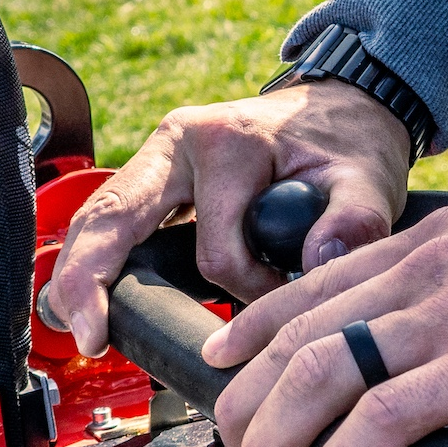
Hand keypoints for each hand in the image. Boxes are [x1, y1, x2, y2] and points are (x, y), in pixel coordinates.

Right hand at [42, 80, 411, 356]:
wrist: (340, 110)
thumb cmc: (348, 143)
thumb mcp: (368, 177)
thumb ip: (354, 221)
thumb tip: (320, 264)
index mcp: (222, 142)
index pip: (216, 252)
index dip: (250, 290)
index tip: (285, 293)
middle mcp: (175, 144)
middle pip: (112, 218)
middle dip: (92, 279)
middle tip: (89, 335)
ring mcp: (157, 161)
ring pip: (99, 221)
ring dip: (84, 274)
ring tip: (79, 326)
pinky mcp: (154, 180)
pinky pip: (111, 222)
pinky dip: (95, 260)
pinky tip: (82, 299)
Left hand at [199, 208, 447, 446]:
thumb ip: (445, 290)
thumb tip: (401, 343)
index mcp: (426, 247)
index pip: (305, 290)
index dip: (248, 337)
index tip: (223, 372)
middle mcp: (424, 273)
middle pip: (291, 339)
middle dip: (248, 409)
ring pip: (316, 376)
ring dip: (281, 444)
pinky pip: (379, 419)